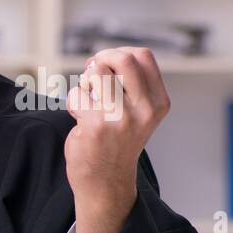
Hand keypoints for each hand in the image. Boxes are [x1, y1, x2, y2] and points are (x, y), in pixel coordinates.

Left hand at [64, 47, 169, 232]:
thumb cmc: (116, 140)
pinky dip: (74, 101)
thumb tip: (99, 58)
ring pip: (96, 74)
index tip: (106, 63)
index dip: (119, 52)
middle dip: (100, 59)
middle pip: (122, 59)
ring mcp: (120, 117)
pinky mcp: (96, 126)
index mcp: (158, 102)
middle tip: (90, 72)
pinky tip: (80, 118)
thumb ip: (128, 85)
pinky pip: (77, 95)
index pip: (143, 56)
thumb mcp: (136, 113)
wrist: (105, 180)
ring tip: (88, 101)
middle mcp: (144, 109)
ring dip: (85, 83)